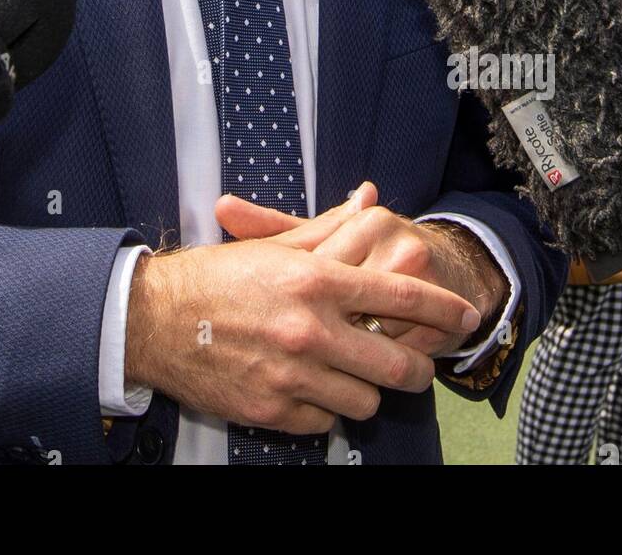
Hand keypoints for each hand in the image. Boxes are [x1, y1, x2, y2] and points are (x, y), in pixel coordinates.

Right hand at [124, 190, 480, 432]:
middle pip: (396, 364)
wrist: (155, 320)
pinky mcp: (273, 411)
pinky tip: (311, 388)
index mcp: (316, 282)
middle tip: (414, 364)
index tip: (466, 314)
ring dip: (365, 388)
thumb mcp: (276, 247)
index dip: (443, 308)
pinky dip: (325, 408)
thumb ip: (329, 229)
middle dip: (416, 367)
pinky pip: (326, 422)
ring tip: (350, 372)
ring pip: (366, 400)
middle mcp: (310, 330)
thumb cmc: (214, 278)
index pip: (402, 297)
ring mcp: (292, 376)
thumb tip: (367, 199)